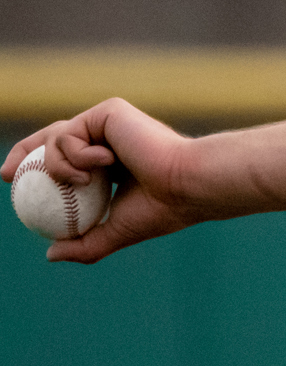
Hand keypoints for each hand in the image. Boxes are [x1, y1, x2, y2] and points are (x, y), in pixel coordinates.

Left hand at [3, 98, 202, 263]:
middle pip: (54, 139)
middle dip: (24, 153)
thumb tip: (51, 254)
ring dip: (57, 166)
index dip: (37, 171)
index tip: (14, 186)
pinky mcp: (109, 112)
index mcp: (115, 165)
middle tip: (6, 175)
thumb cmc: (162, 210)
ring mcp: (110, 124)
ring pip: (56, 139)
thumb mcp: (116, 232)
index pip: (68, 161)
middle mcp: (111, 140)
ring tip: (80, 181)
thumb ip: (85, 243)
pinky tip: (101, 164)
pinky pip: (68, 133)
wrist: (187, 184)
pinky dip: (74, 155)